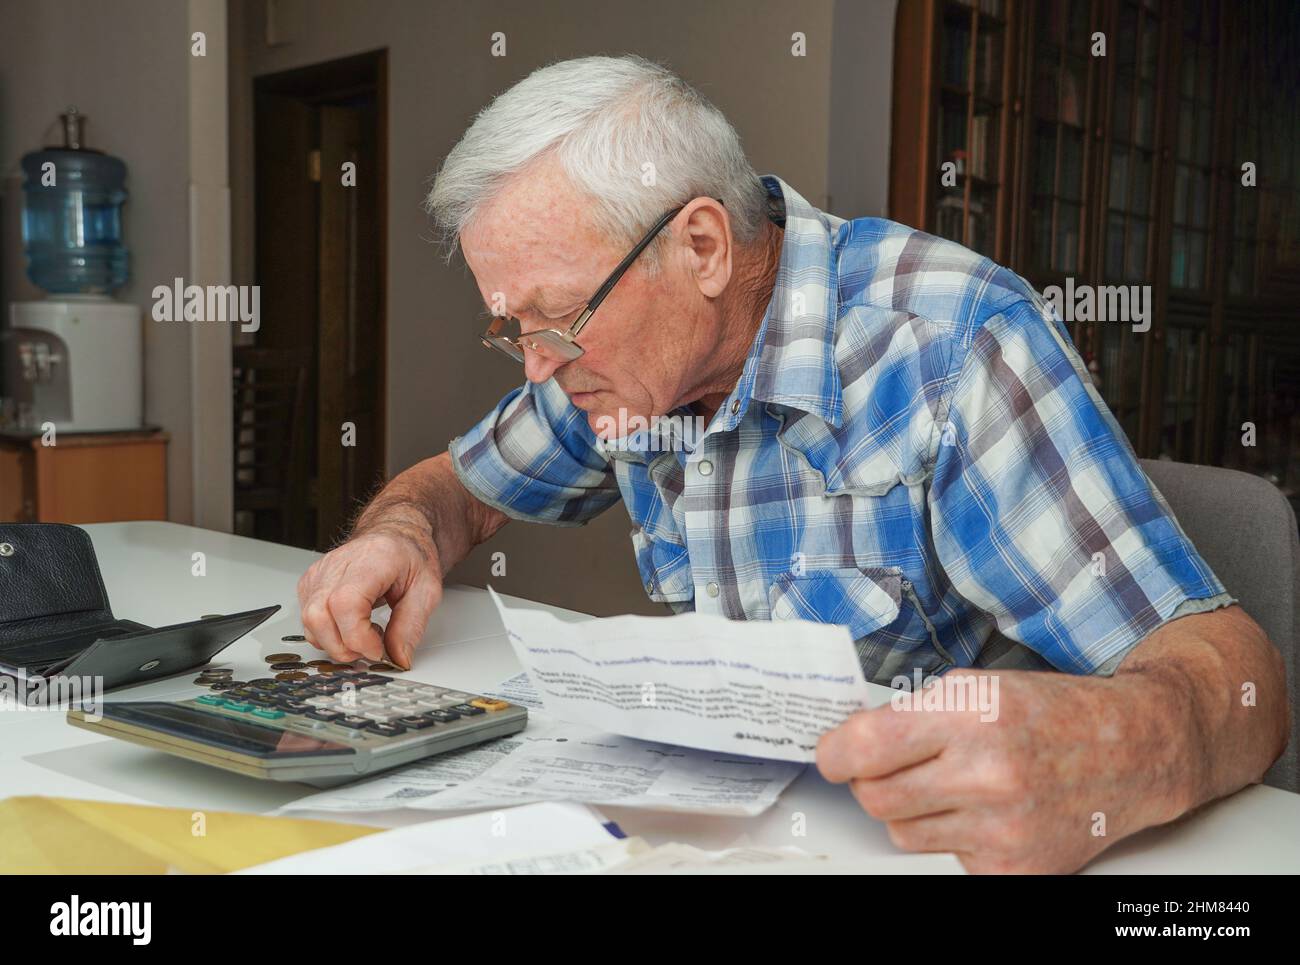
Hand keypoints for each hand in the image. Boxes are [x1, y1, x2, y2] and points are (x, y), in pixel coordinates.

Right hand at [296, 525, 444, 669]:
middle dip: (344, 646)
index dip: (358, 636)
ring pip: (309, 622)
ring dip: (336, 643)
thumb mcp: (427, 591)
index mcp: (372, 559)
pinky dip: (328, 634)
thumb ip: (411, 626)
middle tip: (372, 647)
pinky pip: (308, 620)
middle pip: (318, 616)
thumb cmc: (409, 558)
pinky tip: (350, 626)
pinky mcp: (310, 584)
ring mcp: (319, 573)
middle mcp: (338, 564)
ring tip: (364, 634)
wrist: (395, 537)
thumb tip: (398, 658)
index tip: (378, 650)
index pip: (345, 604)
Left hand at [815, 669, 1185, 873]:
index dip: (834, 753)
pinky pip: (943, 857)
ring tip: (947, 784)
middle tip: (888, 766)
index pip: (865, 747)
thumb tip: (848, 742)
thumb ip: (910, 714)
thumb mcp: (977, 687)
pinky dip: (952, 835)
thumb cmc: (1053, 713)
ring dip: (910, 810)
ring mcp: (1002, 828)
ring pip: (902, 833)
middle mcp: (986, 774)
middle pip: (874, 798)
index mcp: (971, 716)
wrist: (1133, 752)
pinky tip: (983, 809)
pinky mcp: (1013, 868)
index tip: (832, 754)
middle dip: (868, 781)